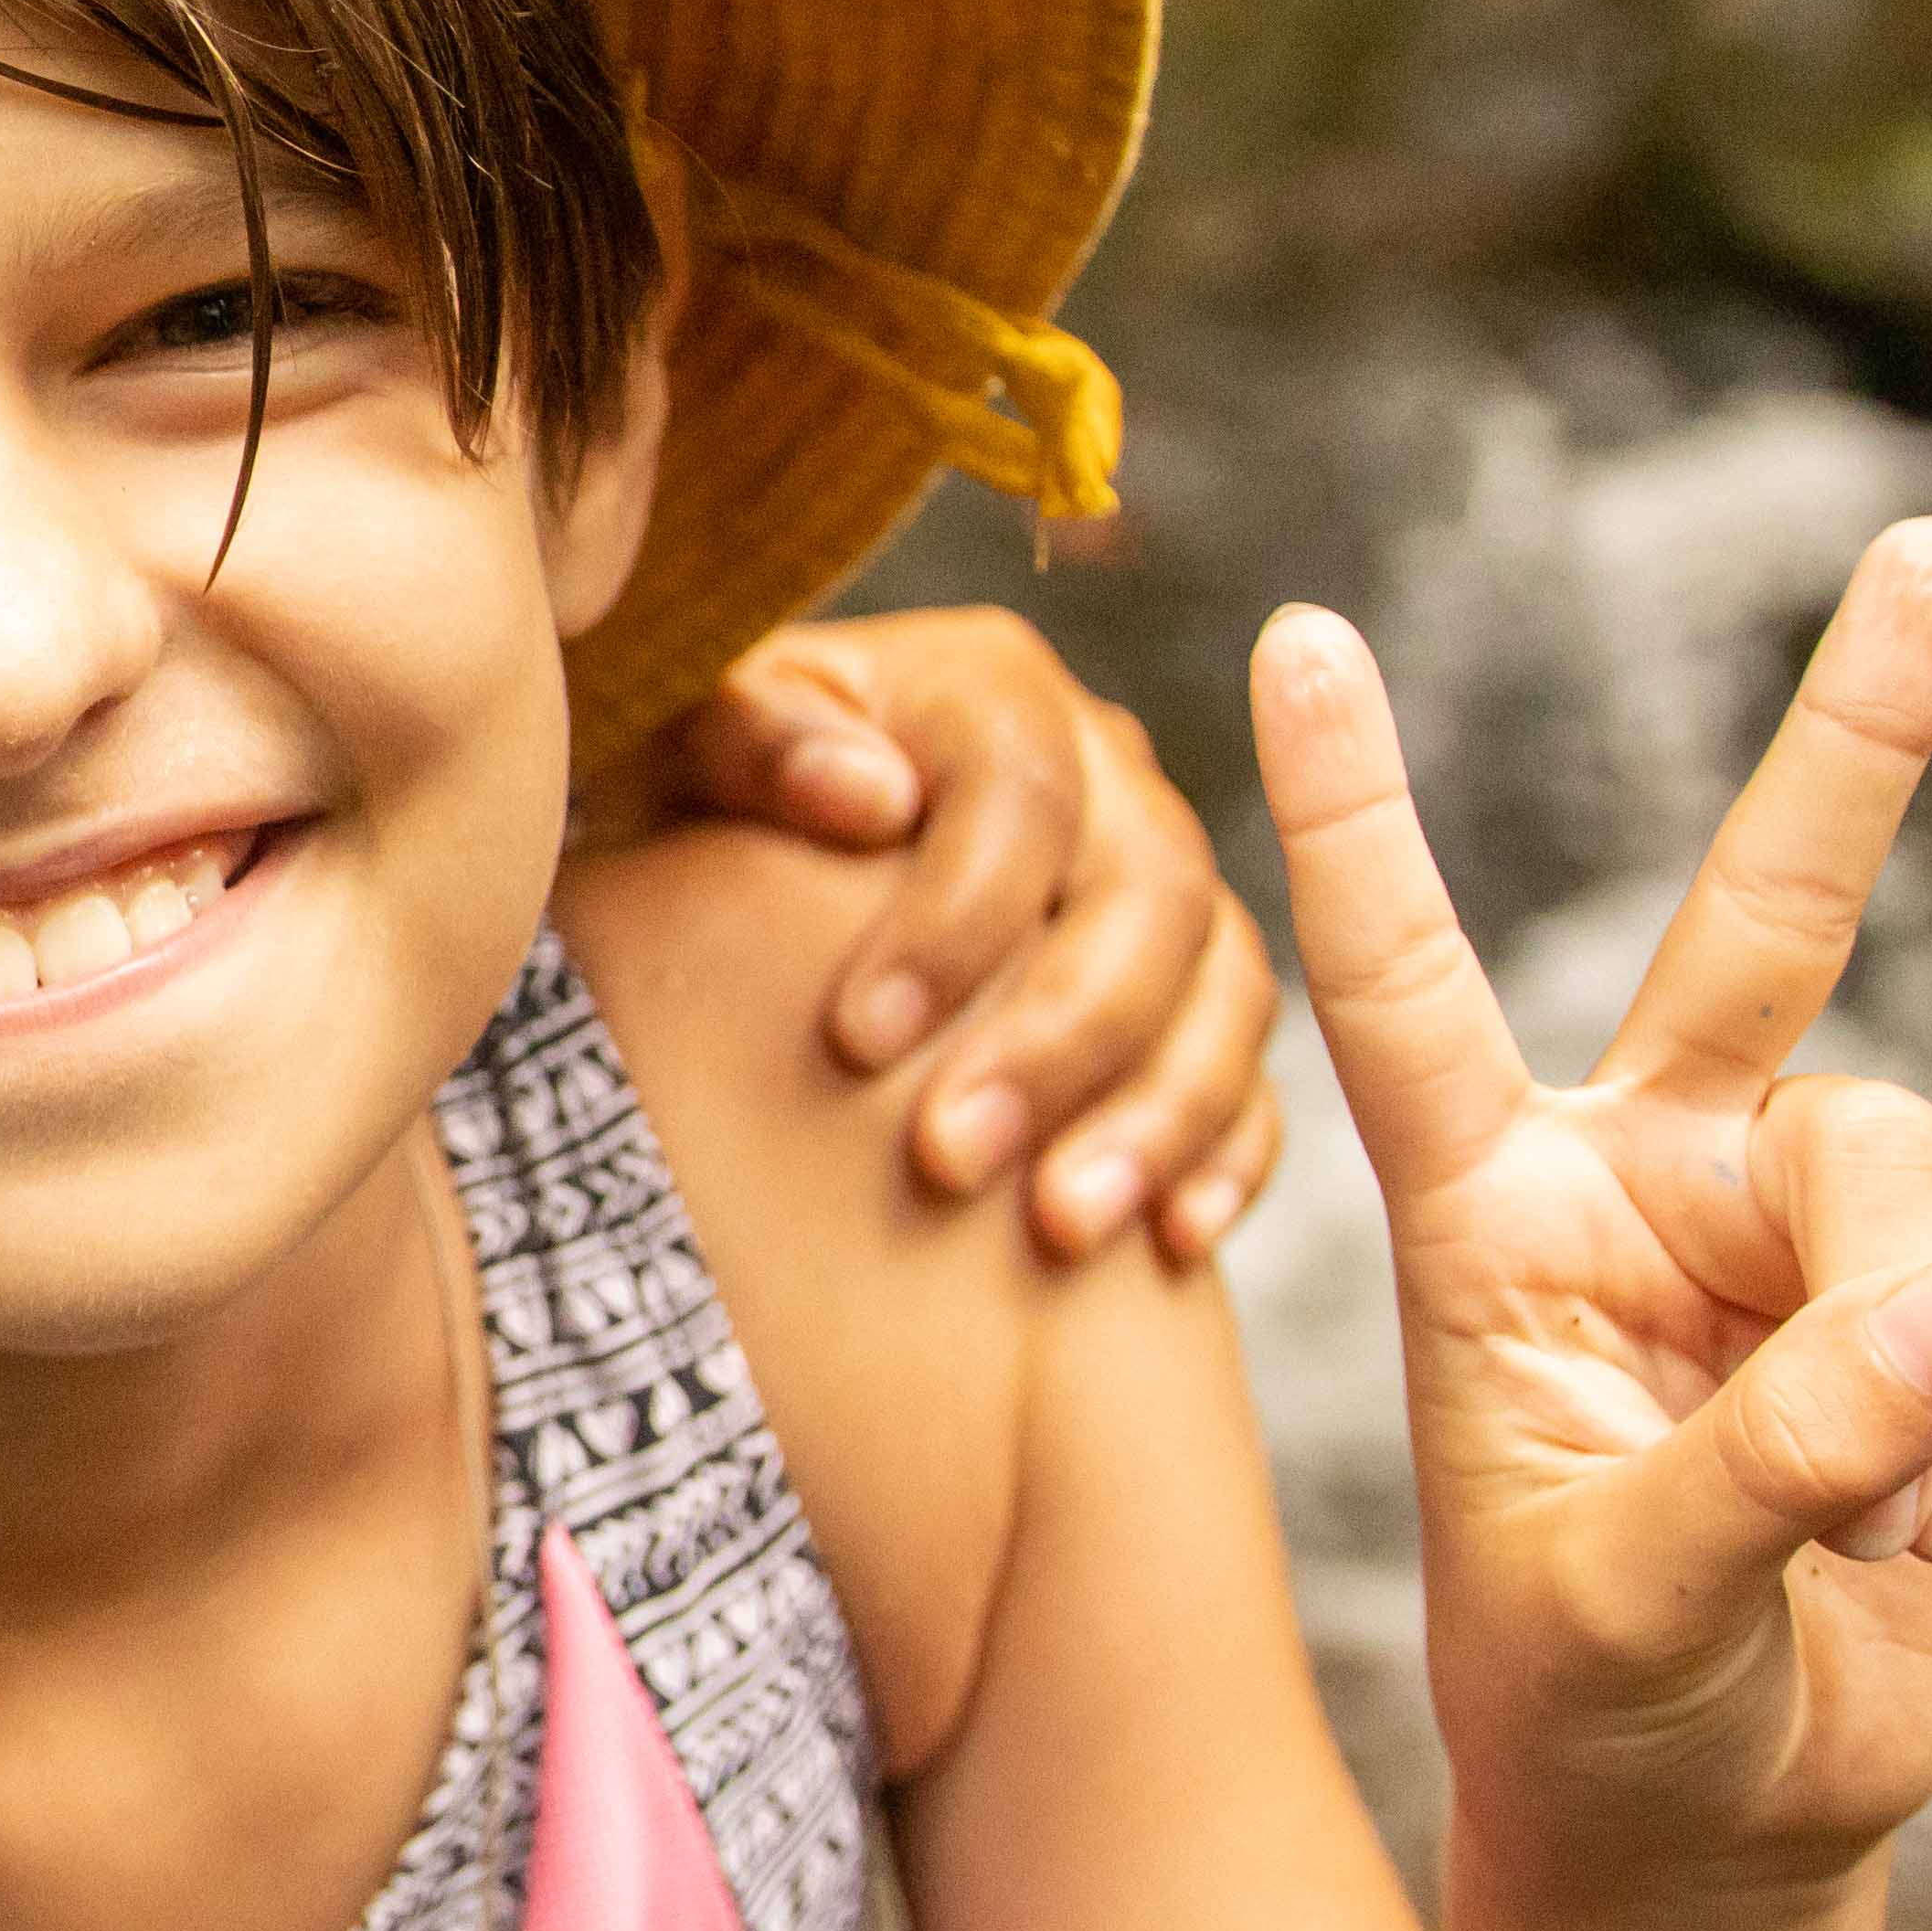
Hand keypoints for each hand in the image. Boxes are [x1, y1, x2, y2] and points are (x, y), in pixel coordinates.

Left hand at [663, 606, 1286, 1260]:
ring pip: (1224, 985)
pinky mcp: (1196, 990)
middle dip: (1057, 1040)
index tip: (855, 1042)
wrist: (730, 865)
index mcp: (988, 691)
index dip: (954, 922)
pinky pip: (1254, 1068)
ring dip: (1155, 1115)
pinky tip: (1171, 1239)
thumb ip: (748, 739)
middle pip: (1148, 895)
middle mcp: (1106, 773)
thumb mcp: (677, 750)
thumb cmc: (691, 799)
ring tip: (1061, 1228)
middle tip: (949, 1161)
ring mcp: (1163, 883)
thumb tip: (865, 792)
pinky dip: (1225, 1151)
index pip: (1018, 794)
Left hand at [1258, 519, 1931, 1891]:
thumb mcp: (1629, 1600)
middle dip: (1866, 732)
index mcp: (1482, 1214)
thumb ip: (1780, 1459)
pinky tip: (1927, 1526)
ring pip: (1917, 1163)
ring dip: (1925, 1344)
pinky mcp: (1925, 1298)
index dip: (1355, 812)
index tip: (1298, 631)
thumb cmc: (1597, 1707)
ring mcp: (1792, 1227)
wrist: (1709, 1818)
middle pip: (1763, 915)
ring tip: (1872, 1513)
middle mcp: (1640, 1174)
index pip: (1394, 981)